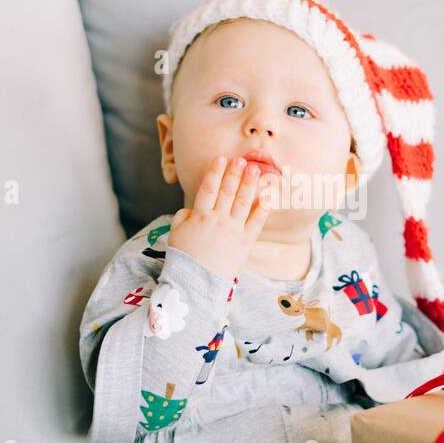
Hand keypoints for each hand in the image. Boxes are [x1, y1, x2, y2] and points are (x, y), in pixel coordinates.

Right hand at [165, 154, 272, 279]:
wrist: (196, 284)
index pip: (208, 188)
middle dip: (234, 173)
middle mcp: (218, 220)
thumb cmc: (184, 258)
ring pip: (243, 202)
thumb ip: (183, 217)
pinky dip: (263, 208)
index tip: (220, 158)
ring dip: (249, 184)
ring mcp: (233, 230)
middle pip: (227, 192)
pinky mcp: (245, 242)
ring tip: (254, 169)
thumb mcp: (175, 234)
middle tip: (240, 159)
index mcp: (199, 217)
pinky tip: (268, 196)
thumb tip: (191, 208)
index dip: (215, 172)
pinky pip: (256, 222)